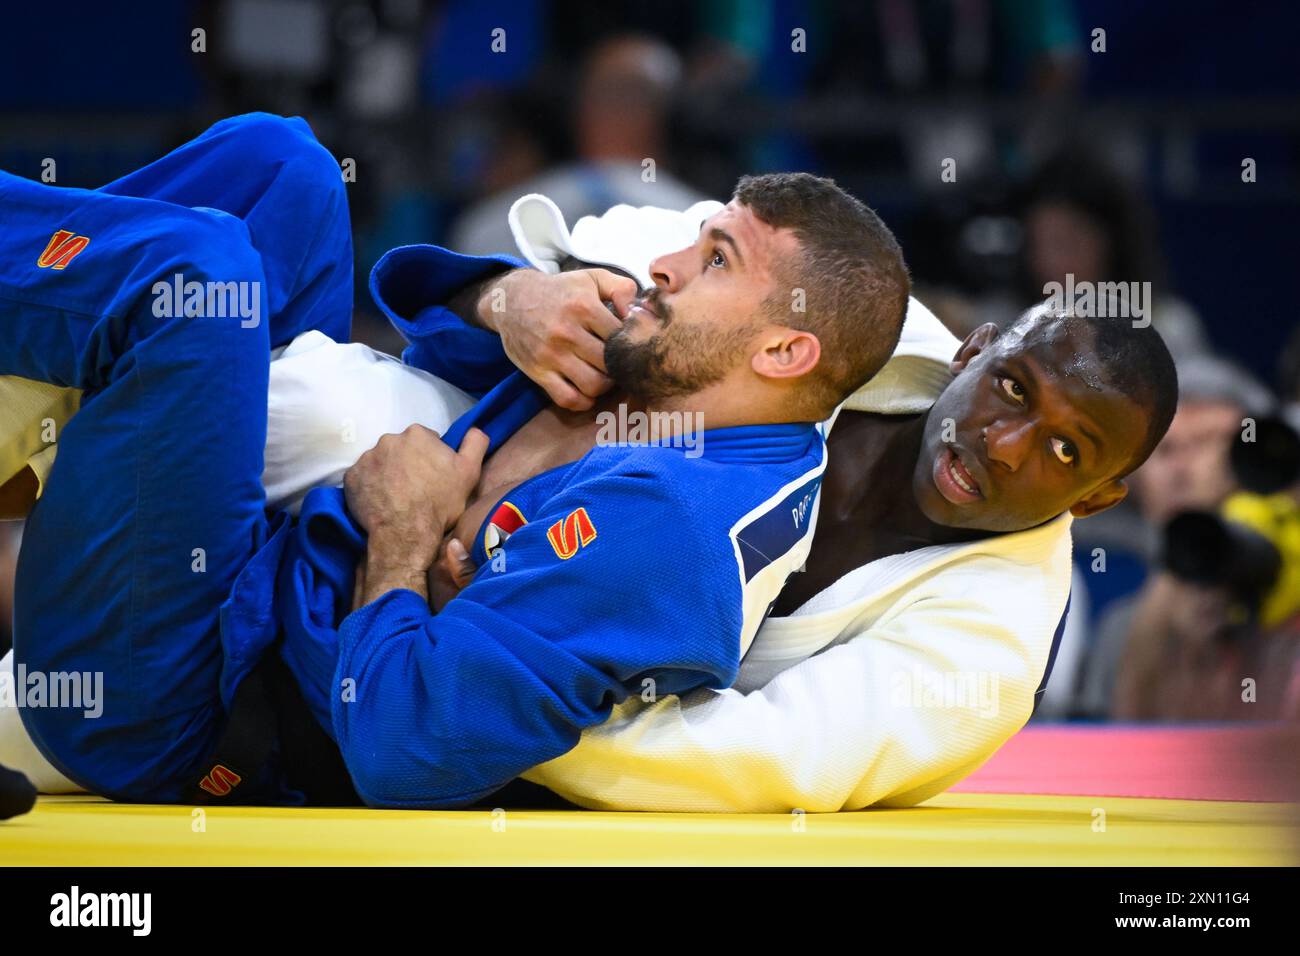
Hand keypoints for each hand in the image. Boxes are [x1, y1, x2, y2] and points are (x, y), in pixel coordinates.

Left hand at [344, 426, 488, 604]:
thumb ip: (475, 443)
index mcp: (417, 434)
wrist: (406, 533)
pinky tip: (382, 502)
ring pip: (381, 462)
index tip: (433, 476)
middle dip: (408, 463)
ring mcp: (366, 458)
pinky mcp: (351, 477)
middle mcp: (388, 439)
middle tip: (416, 488)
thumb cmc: (440, 503)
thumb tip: (475, 427)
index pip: (426, 440)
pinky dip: (370, 486)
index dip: (432, 458)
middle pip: (401, 449)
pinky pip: (362, 478)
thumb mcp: (469, 472)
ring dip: (388, 474)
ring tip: (398, 497)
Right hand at [477, 268, 636, 410]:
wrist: (512, 300)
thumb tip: (638, 314)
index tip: (628, 344)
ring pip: (593, 385)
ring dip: (604, 385)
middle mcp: (567, 332)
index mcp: (584, 307)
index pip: (622, 335)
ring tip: (604, 375)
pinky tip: (587, 391)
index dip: (630, 343)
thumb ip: (622, 289)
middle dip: (620, 366)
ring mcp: (551, 354)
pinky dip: (582, 401)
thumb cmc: (559, 291)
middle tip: (620, 363)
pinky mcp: (538, 372)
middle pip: (610, 363)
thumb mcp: (591, 279)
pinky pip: (567, 399)